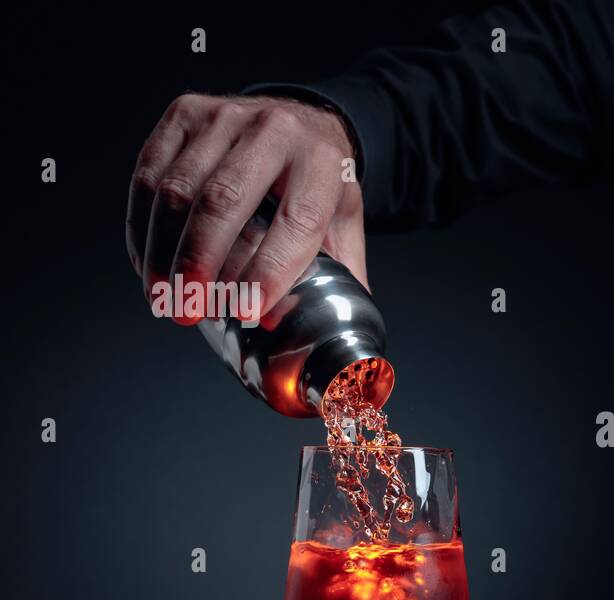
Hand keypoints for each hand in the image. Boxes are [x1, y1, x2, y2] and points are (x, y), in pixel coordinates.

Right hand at [126, 93, 365, 325]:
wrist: (301, 123)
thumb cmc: (319, 185)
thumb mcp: (345, 224)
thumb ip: (344, 279)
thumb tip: (348, 348)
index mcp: (322, 162)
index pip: (296, 221)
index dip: (270, 270)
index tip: (247, 311)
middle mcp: (274, 130)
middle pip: (224, 200)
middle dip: (200, 262)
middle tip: (189, 310)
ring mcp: (224, 116)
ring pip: (178, 188)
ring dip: (163, 251)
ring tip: (164, 298)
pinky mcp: (184, 114)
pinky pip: (149, 175)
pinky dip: (142, 227)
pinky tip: (148, 264)